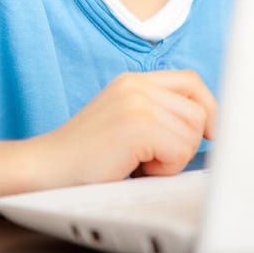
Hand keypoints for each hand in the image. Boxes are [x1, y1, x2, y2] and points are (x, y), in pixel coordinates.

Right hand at [27, 69, 216, 188]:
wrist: (42, 171)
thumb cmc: (85, 161)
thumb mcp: (124, 123)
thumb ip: (159, 115)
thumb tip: (211, 128)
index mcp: (133, 81)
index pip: (191, 81)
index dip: (208, 107)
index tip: (211, 134)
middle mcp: (136, 84)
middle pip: (198, 110)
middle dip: (185, 143)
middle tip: (150, 159)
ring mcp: (137, 101)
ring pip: (192, 132)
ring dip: (173, 158)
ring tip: (138, 163)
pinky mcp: (138, 124)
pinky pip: (180, 150)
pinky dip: (164, 168)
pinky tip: (134, 168)